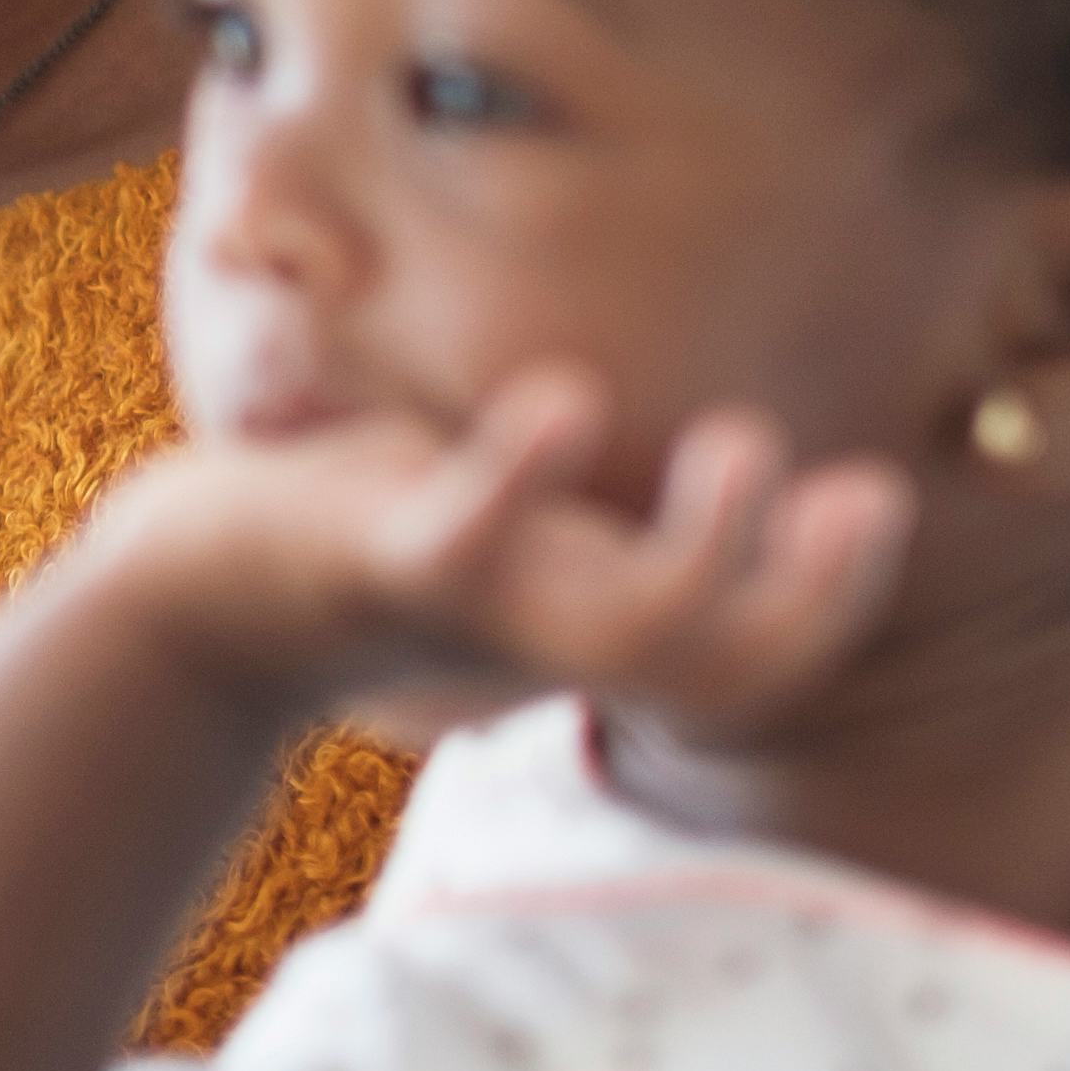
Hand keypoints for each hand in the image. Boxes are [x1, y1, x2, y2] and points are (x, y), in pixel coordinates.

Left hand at [89, 364, 914, 739]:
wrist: (197, 590)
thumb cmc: (375, 545)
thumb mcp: (515, 535)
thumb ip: (607, 521)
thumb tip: (732, 447)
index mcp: (586, 627)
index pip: (747, 657)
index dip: (831, 596)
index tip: (872, 493)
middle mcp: (541, 635)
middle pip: (712, 669)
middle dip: (806, 593)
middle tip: (857, 491)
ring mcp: (464, 605)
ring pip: (613, 633)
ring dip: (699, 552)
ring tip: (743, 439)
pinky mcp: (373, 555)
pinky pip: (456, 538)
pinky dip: (515, 477)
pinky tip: (567, 401)